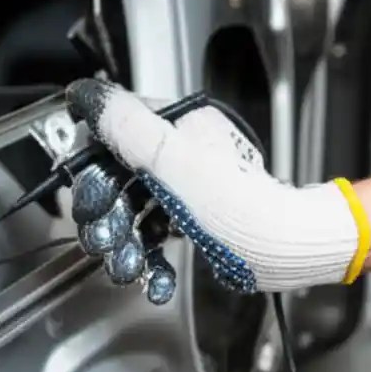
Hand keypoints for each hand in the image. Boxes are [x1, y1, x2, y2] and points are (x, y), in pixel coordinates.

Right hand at [65, 78, 368, 292]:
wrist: (284, 250)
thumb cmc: (241, 207)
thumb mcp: (173, 160)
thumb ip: (126, 126)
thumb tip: (86, 94)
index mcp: (174, 124)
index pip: (110, 134)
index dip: (91, 169)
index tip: (89, 200)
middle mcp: (178, 151)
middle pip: (116, 180)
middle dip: (106, 217)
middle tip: (105, 242)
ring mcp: (185, 187)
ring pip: (133, 212)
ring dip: (123, 245)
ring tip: (128, 267)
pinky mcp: (192, 219)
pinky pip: (156, 235)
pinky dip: (150, 259)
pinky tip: (153, 277)